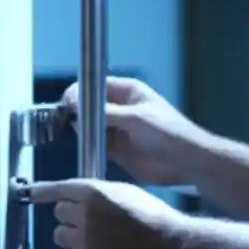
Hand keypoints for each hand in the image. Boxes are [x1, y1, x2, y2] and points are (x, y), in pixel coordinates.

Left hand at [29, 178, 189, 248]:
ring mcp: (85, 242)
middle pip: (59, 213)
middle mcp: (85, 216)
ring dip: (71, 236)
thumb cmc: (152, 216)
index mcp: (95, 193)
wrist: (170, 247)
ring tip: (95, 239)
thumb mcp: (125, 192)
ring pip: (59, 235)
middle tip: (92, 221)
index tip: (28, 192)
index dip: (41, 191)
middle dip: (71, 215)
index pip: (59, 189)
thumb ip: (98, 193)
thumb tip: (76, 197)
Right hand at [60, 77, 208, 185]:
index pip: (94, 86)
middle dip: (75, 111)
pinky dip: (86, 146)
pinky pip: (95, 145)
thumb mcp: (137, 118)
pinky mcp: (116, 150)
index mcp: (127, 92)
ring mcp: (117, 129)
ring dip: (79, 130)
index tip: (66, 105)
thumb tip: (76, 107)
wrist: (186, 162)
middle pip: (88, 106)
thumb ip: (107, 113)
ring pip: (89, 126)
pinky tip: (80, 148)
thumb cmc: (168, 132)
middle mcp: (119, 108)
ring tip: (69, 135)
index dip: (78, 93)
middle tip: (63, 121)